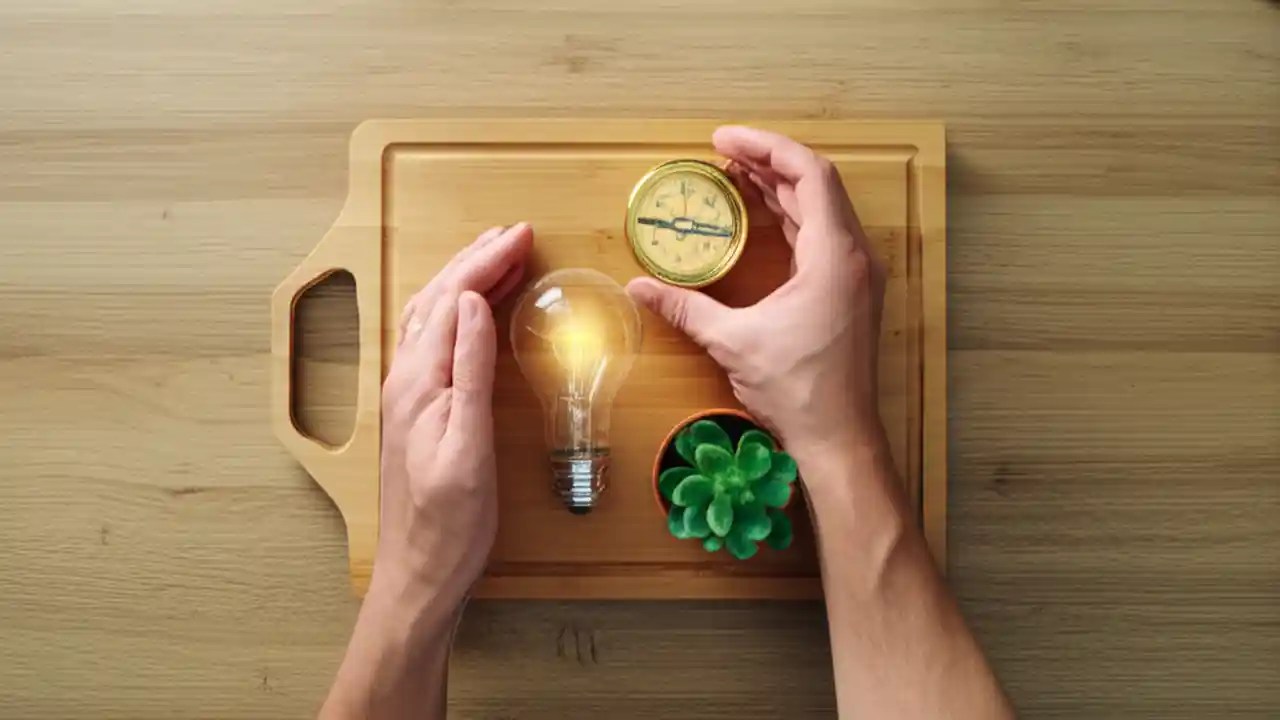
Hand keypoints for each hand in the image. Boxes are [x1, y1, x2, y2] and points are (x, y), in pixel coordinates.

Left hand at [375, 223, 533, 607]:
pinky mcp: (416, 410)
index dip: (487, 261)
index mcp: (417, 382)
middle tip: (516, 233)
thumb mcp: (468, 447)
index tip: (522, 235)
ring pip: (432, 316)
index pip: (454, 300)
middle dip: (476, 258)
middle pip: (438, 299)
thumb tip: (475, 304)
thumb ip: (469, 371)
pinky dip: (456, 311)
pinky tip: (471, 310)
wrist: (418, 574)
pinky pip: (434, 340)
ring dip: (463, 278)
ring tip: (495, 254)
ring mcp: (407, 394)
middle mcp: (404, 379)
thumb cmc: (449, 524)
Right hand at [626, 127, 886, 473]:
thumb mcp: (733, 342)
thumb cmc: (797, 391)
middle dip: (767, 163)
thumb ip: (685, 307)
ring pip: (820, 211)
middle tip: (721, 155)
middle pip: (815, 186)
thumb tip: (638, 287)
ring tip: (734, 177)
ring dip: (779, 190)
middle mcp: (854, 257)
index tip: (724, 140)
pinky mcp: (849, 294)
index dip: (766, 147)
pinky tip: (759, 220)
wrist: (839, 439)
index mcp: (835, 256)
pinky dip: (790, 220)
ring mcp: (856, 276)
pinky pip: (822, 237)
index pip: (809, 173)